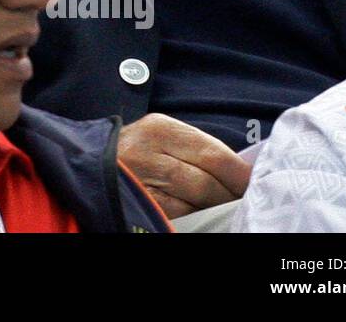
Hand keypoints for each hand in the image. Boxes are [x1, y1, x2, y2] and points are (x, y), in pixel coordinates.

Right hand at [117, 113, 251, 218]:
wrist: (90, 163)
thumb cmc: (136, 151)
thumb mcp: (162, 138)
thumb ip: (196, 148)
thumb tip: (241, 170)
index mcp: (159, 128)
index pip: (213, 152)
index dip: (239, 172)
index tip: (255, 181)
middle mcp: (148, 152)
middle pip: (206, 180)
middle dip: (230, 193)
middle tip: (245, 199)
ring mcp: (141, 181)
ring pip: (194, 200)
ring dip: (215, 207)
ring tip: (226, 207)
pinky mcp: (139, 205)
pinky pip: (178, 214)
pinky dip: (195, 216)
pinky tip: (202, 214)